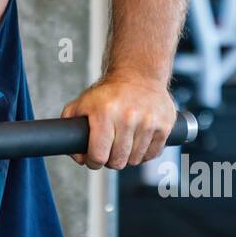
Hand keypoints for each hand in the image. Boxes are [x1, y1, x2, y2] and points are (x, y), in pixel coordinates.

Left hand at [61, 71, 175, 169]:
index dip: (93, 162)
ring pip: (135, 160)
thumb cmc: (109, 93)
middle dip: (110, 161)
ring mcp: (149, 122)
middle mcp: (128, 117)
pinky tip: (137, 142)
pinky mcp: (165, 125)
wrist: (139, 74)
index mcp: (105, 113)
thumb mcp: (83, 103)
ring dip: (127, 157)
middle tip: (109, 151)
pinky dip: (144, 153)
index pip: (99, 155)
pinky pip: (152, 154)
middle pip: (118, 161)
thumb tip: (78, 157)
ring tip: (123, 143)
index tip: (94, 159)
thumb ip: (70, 128)